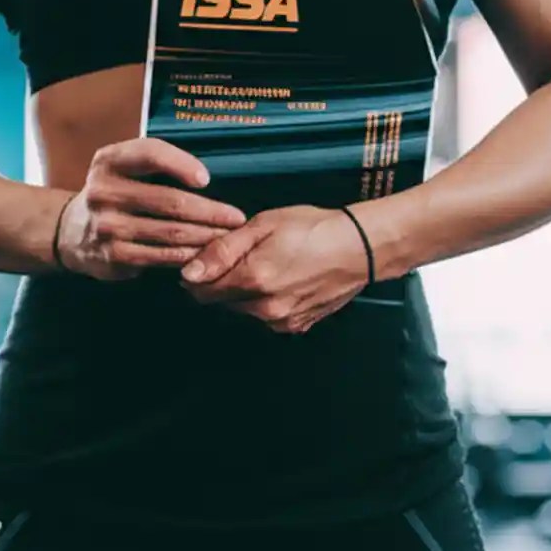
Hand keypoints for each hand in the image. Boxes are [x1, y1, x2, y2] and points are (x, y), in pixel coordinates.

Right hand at [57, 138, 246, 280]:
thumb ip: (154, 162)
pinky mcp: (113, 256)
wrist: (71, 232)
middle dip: (211, 211)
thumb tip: (204, 178)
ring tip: (228, 237)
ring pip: (171, 232)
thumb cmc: (114, 193)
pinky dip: (189, 255)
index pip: (150, 153)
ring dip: (206, 236)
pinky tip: (205, 254)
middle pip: (171, 201)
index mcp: (109, 161)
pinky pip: (162, 256)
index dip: (182, 164)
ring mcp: (107, 226)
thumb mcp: (122, 166)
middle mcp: (104, 192)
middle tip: (236, 218)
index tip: (206, 178)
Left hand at [180, 206, 369, 333]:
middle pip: (222, 301)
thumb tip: (189, 272)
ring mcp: (282, 320)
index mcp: (252, 279)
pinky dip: (267, 301)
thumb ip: (223, 250)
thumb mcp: (264, 225)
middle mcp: (264, 307)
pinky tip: (284, 280)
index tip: (205, 259)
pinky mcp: (297, 326)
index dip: (198, 274)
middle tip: (244, 256)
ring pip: (244, 310)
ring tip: (269, 265)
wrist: (361, 248)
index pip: (202, 289)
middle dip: (224, 281)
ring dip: (245, 292)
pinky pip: (267, 317)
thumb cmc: (316, 229)